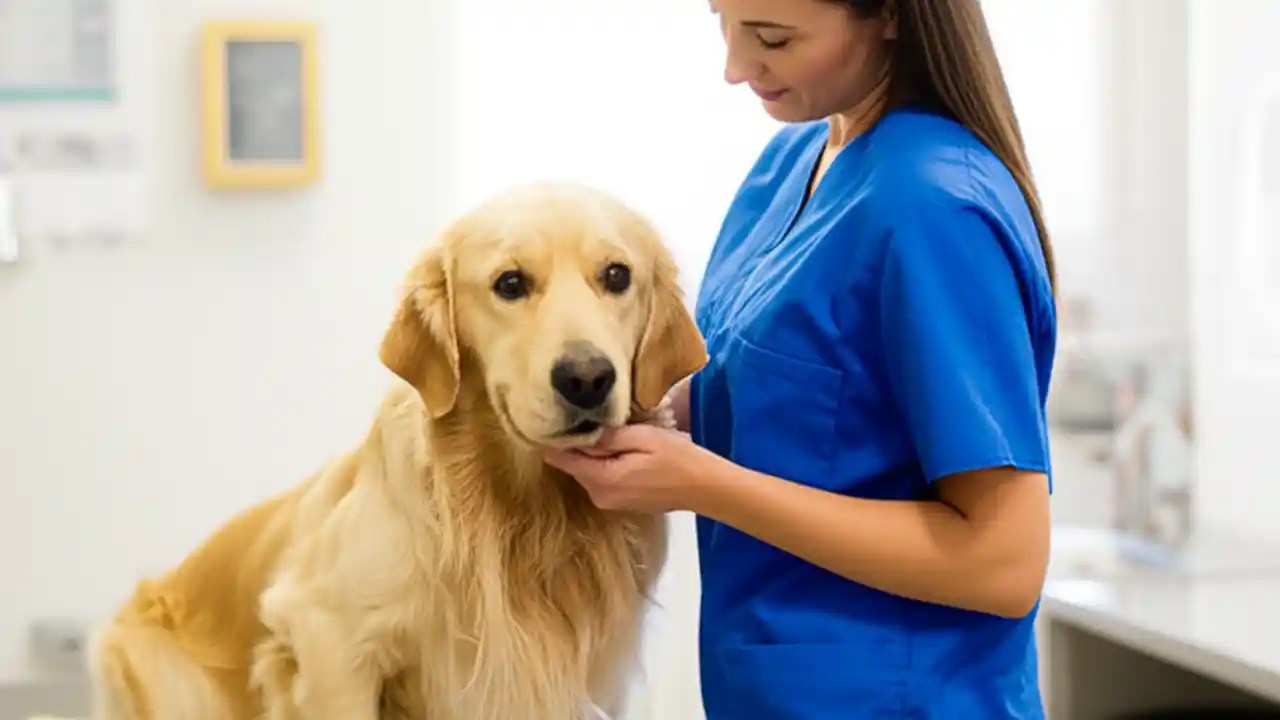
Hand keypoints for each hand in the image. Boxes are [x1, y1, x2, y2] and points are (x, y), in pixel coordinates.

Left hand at [544, 424, 707, 512]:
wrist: (705, 487)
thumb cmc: (677, 457)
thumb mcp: (642, 437)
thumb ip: (607, 437)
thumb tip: (574, 431)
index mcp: (601, 479)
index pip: (560, 459)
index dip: (556, 437)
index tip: (558, 417)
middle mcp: (599, 495)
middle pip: (573, 464)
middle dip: (580, 442)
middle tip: (596, 418)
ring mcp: (609, 502)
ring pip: (588, 470)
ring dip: (595, 452)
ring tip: (616, 432)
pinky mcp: (620, 502)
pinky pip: (602, 478)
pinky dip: (607, 463)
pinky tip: (625, 450)